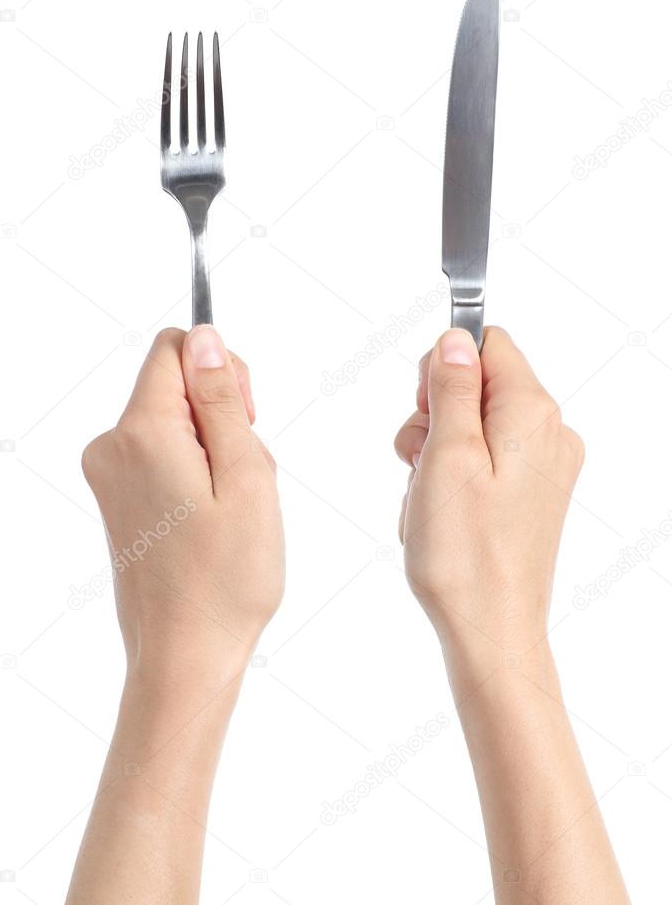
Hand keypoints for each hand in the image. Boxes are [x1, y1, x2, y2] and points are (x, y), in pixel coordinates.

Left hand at [82, 326, 284, 689]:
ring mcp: (110, 474)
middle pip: (177, 384)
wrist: (185, 656)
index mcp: (141, 433)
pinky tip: (213, 518)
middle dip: (223, 414)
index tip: (245, 420)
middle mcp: (112, 446)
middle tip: (245, 474)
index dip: (221, 370)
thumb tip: (205, 337)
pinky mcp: (117, 497)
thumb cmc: (226, 579)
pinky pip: (165, 453)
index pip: (175, 348)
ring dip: (216, 448)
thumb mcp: (246, 476)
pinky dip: (197, 471)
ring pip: (178, 422)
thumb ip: (222, 399)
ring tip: (231, 507)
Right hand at [395, 327, 583, 680]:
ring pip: (473, 425)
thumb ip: (452, 389)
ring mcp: (543, 466)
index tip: (424, 409)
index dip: (443, 367)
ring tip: (428, 499)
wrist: (490, 630)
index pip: (488, 344)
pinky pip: (482, 460)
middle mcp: (550, 433)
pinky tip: (441, 514)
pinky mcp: (531, 493)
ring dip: (436, 453)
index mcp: (533, 413)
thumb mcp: (446, 456)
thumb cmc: (465, 554)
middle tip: (421, 464)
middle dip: (435, 417)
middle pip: (477, 385)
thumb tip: (454, 339)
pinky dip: (452, 478)